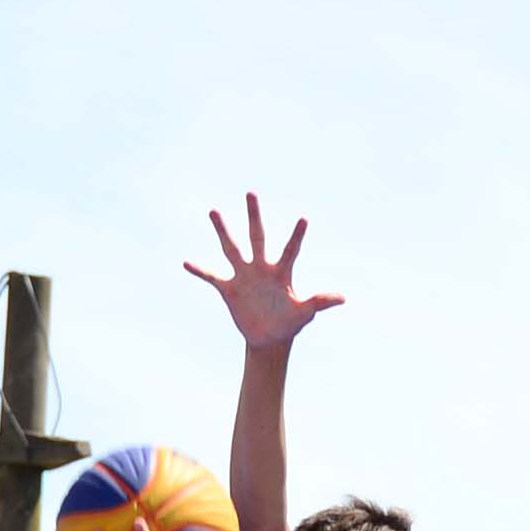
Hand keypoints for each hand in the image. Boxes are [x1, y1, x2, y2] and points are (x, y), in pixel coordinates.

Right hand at [185, 195, 342, 349]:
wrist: (270, 337)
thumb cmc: (290, 322)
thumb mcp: (305, 313)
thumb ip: (320, 302)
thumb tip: (343, 298)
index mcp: (281, 272)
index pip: (290, 250)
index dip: (297, 236)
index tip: (305, 218)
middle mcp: (261, 268)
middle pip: (257, 236)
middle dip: (254, 216)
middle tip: (251, 192)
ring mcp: (244, 276)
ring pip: (231, 248)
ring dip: (223, 231)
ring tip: (214, 210)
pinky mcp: (229, 289)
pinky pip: (212, 276)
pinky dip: (200, 271)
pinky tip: (186, 262)